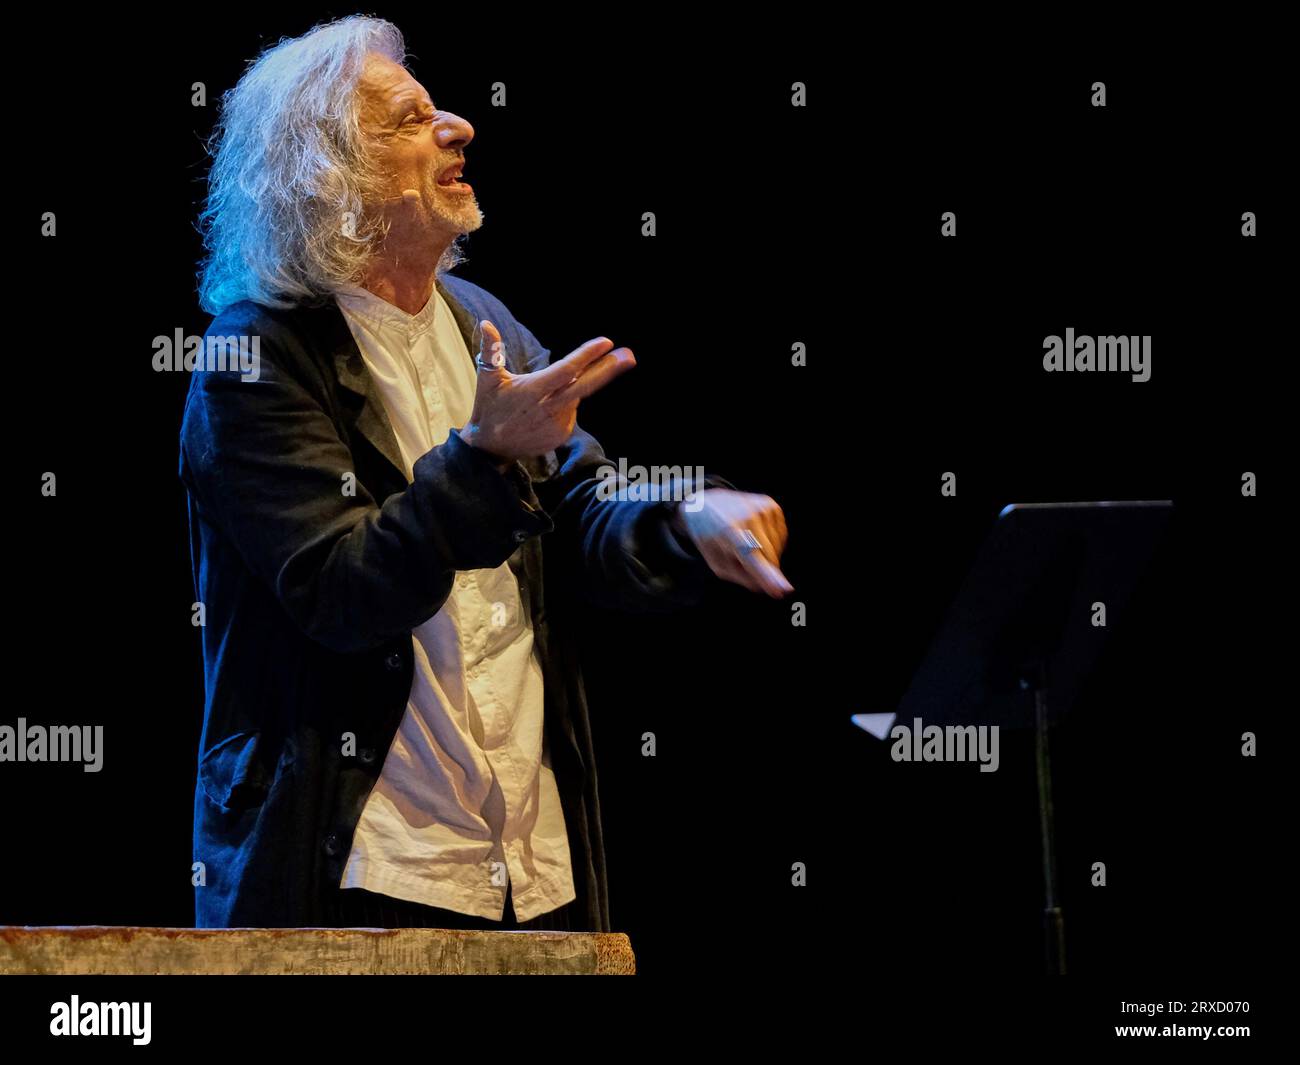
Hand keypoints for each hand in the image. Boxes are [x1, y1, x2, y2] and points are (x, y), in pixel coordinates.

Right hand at [458, 319, 635, 463]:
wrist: (490, 448)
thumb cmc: (490, 408)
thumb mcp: (487, 380)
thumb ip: (491, 351)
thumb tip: (486, 324)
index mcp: (533, 391)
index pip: (566, 370)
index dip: (586, 356)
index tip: (605, 342)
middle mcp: (550, 408)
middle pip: (585, 386)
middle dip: (609, 369)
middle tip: (629, 356)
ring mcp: (558, 424)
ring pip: (575, 396)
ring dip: (572, 386)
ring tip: (539, 396)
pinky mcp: (561, 435)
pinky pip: (570, 411)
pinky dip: (564, 403)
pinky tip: (543, 409)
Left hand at [672, 489, 792, 598]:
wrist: (707, 504)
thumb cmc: (710, 538)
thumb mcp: (716, 562)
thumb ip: (741, 577)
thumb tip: (769, 586)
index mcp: (727, 532)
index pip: (752, 556)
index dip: (768, 575)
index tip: (785, 589)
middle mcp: (747, 517)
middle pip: (769, 559)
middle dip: (761, 566)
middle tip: (739, 553)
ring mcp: (762, 509)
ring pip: (777, 550)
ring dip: (765, 553)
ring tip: (745, 538)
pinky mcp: (771, 506)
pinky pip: (781, 537)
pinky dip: (770, 541)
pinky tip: (754, 532)